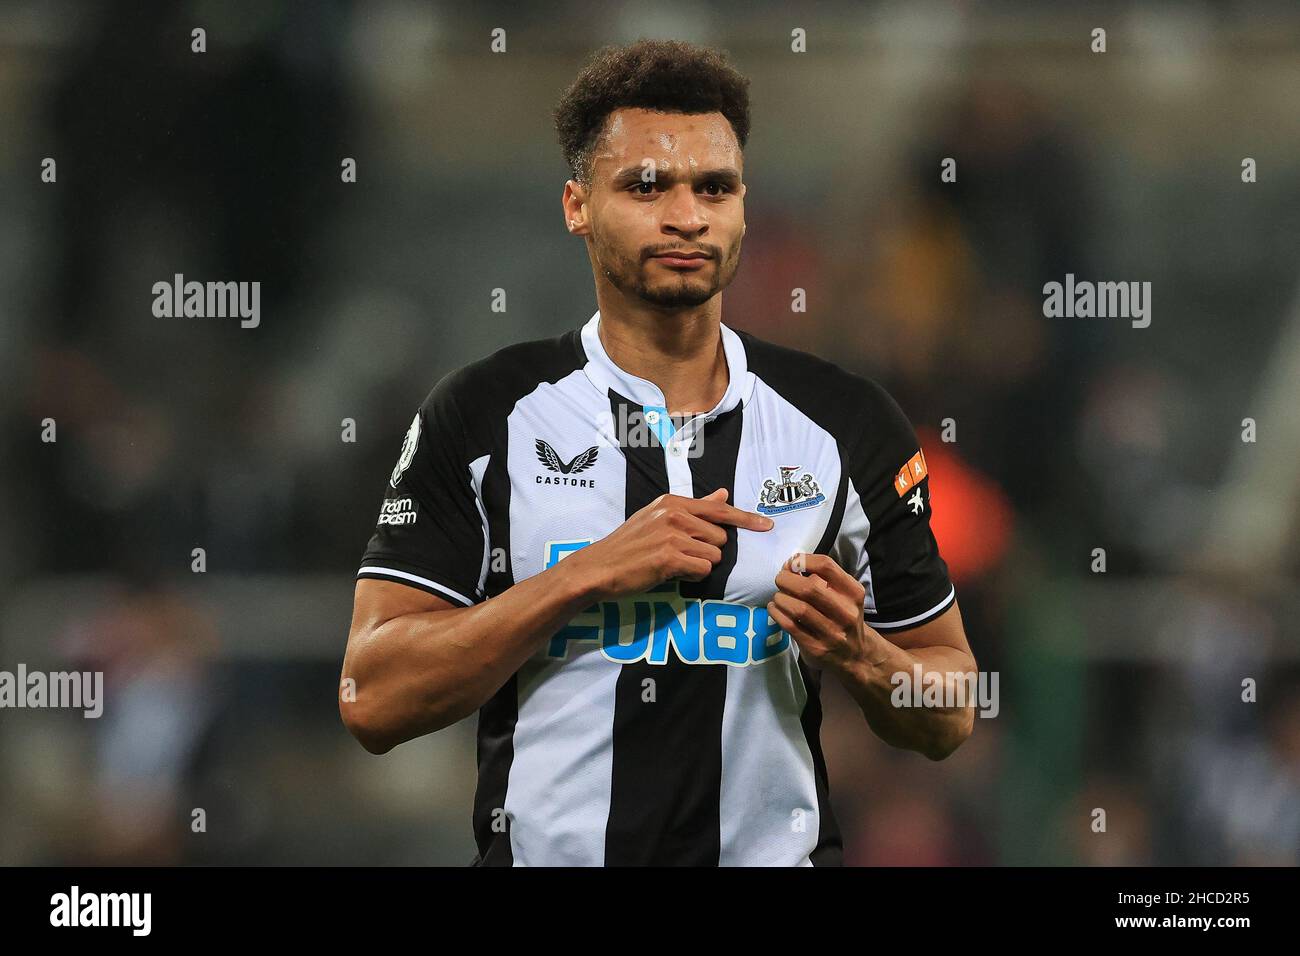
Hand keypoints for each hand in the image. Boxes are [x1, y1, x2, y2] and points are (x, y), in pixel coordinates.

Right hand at [566, 488, 772, 599]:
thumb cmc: (630, 545)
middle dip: (708, 551)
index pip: (720, 509)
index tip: (767, 525)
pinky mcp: (669, 557)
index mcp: (673, 502)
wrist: (599, 567)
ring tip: (673, 564)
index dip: (747, 519)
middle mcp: (675, 514)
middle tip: (681, 555)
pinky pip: (702, 570)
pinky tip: (672, 573)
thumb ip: (695, 507)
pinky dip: (691, 576)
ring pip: (714, 556)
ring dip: (699, 565)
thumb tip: (723, 494)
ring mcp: (672, 535)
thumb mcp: (659, 517)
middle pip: (720, 538)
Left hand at [768, 552, 886, 673]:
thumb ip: (823, 579)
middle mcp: (846, 613)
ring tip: (778, 597)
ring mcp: (832, 633)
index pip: (827, 566)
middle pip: (809, 588)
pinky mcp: (816, 648)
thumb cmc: (843, 617)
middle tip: (780, 579)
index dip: (803, 560)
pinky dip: (777, 613)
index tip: (792, 563)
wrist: (855, 655)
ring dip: (780, 598)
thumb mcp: (844, 596)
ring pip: (798, 608)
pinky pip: (790, 625)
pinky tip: (775, 609)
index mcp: (853, 593)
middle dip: (787, 579)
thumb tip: (790, 564)